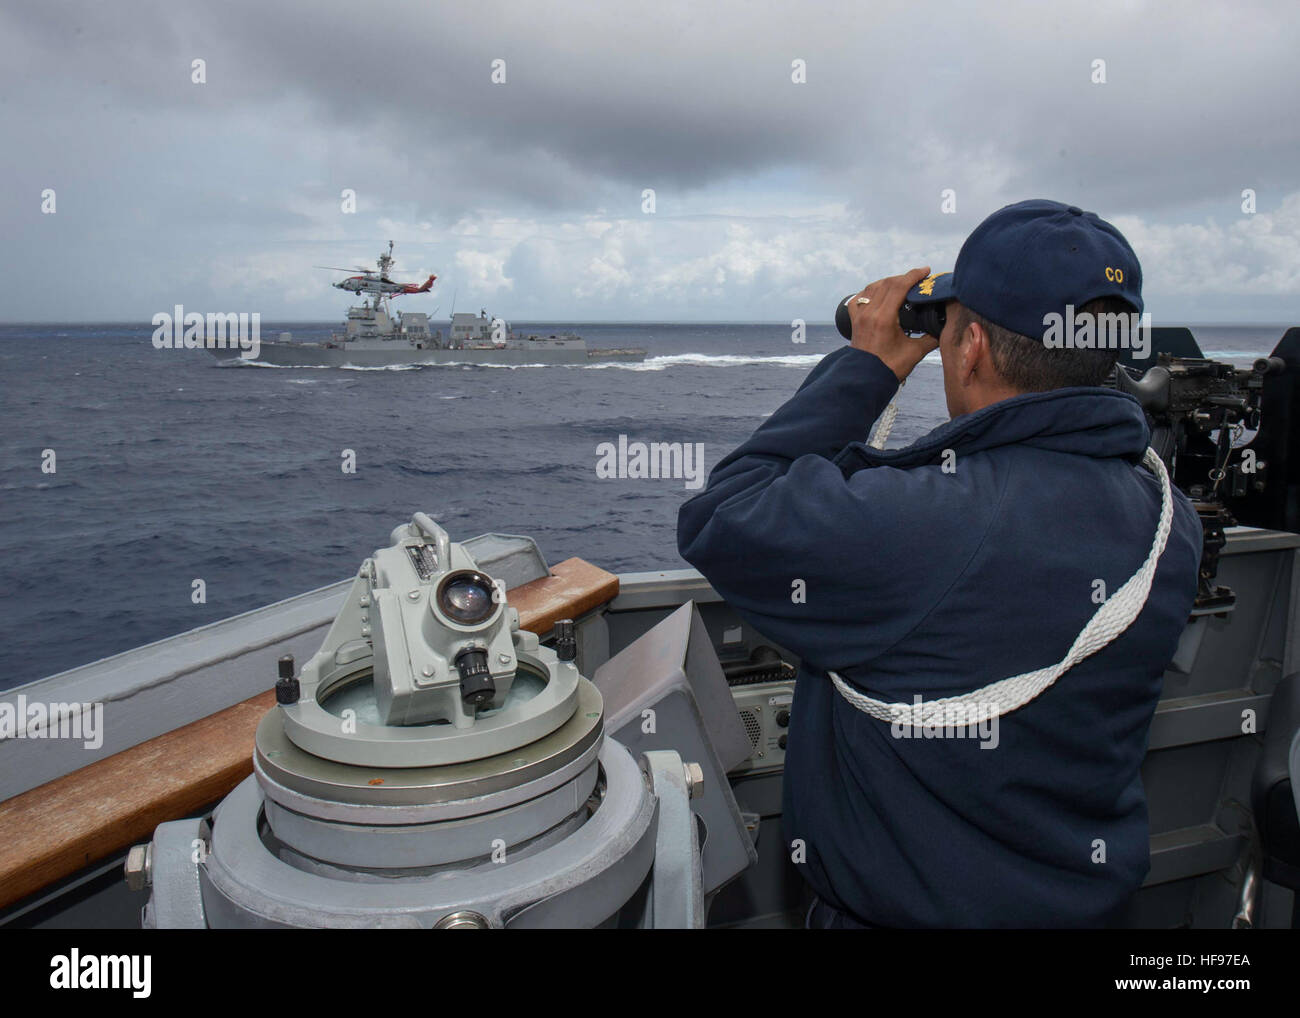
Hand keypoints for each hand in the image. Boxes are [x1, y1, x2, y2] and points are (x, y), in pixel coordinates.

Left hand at [846, 266, 938, 381]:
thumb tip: (944, 327)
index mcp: (883, 318)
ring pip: (873, 288)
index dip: (913, 275)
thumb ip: (931, 338)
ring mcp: (859, 316)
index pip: (899, 287)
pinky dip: (870, 291)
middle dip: (904, 277)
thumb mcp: (915, 352)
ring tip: (902, 284)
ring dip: (888, 282)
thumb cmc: (889, 368)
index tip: (926, 271)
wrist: (864, 380)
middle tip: (918, 279)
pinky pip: (859, 298)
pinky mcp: (854, 321)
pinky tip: (878, 292)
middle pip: (887, 284)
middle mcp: (869, 313)